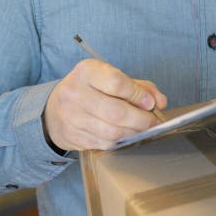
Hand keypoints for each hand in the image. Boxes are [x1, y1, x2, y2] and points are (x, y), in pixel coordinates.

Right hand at [43, 59, 167, 150]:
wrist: (55, 107)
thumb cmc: (92, 89)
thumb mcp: (113, 77)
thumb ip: (140, 87)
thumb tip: (160, 102)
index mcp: (87, 72)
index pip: (117, 83)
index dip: (138, 95)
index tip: (151, 103)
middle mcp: (75, 93)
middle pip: (116, 112)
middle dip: (141, 120)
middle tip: (152, 121)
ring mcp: (71, 117)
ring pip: (111, 131)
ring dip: (133, 133)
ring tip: (142, 129)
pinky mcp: (71, 136)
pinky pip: (103, 143)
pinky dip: (120, 141)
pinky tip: (126, 135)